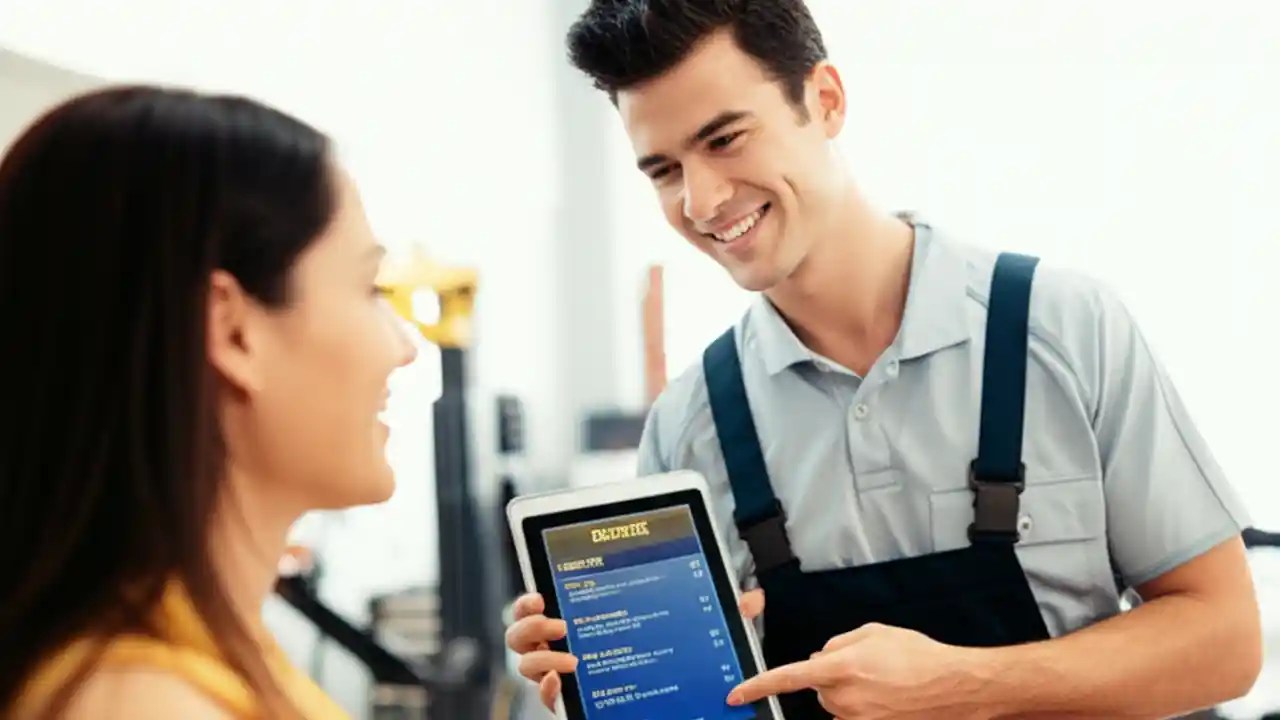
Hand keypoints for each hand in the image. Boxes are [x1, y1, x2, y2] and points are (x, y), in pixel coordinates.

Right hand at [506, 589, 765, 712]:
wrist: (673, 710)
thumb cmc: (673, 657)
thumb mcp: (698, 633)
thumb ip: (721, 614)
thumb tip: (753, 598)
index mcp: (588, 620)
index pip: (545, 605)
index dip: (531, 599)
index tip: (541, 593)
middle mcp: (567, 648)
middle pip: (521, 634)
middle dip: (530, 625)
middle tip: (559, 625)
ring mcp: (565, 678)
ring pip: (525, 665)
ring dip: (539, 658)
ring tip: (570, 660)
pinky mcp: (571, 704)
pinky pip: (545, 700)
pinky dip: (548, 691)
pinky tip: (565, 684)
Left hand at [727, 622, 990, 719]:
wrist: (957, 687)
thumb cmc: (920, 657)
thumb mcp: (875, 633)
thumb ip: (839, 643)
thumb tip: (819, 657)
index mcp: (843, 668)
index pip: (788, 677)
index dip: (758, 686)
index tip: (736, 695)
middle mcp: (846, 699)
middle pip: (819, 689)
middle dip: (832, 679)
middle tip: (865, 668)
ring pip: (836, 706)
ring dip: (849, 695)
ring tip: (884, 683)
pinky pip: (853, 719)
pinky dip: (863, 709)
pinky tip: (888, 698)